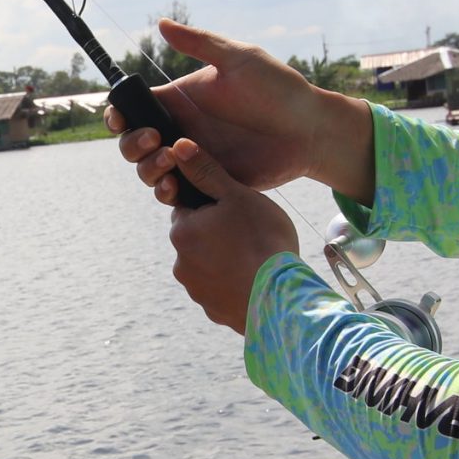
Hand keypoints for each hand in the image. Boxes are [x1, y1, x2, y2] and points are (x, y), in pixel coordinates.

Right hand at [106, 19, 374, 202]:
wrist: (308, 130)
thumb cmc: (278, 89)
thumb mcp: (239, 60)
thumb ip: (200, 44)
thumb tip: (161, 24)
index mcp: (180, 101)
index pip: (134, 108)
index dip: (117, 114)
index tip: (119, 117)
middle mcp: (180, 131)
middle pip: (133, 143)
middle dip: (132, 144)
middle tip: (157, 139)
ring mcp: (192, 160)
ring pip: (148, 171)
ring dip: (147, 168)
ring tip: (171, 160)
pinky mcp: (207, 184)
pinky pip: (175, 194)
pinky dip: (165, 192)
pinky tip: (174, 186)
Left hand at [161, 141, 298, 332]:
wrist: (280, 299)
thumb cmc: (262, 240)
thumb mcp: (237, 196)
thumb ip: (207, 172)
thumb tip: (178, 146)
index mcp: (183, 230)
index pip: (189, 208)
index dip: (214, 205)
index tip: (236, 210)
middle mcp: (181, 263)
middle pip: (198, 238)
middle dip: (218, 234)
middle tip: (251, 233)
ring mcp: (196, 291)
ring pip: (209, 266)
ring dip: (226, 261)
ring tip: (257, 257)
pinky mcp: (213, 311)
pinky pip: (221, 291)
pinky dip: (235, 285)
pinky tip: (258, 280)